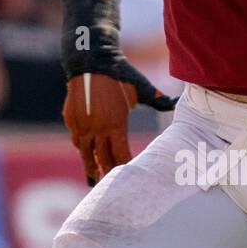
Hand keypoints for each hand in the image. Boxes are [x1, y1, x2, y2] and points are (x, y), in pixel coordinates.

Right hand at [63, 61, 174, 183]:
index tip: (129, 177)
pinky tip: (85, 151)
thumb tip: (176, 101)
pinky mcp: (71, 119)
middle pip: (102, 159)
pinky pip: (76, 138)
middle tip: (110, 185)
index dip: (124, 168)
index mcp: (115, 124)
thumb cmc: (120, 75)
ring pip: (85, 153)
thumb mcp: (140, 88)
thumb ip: (158, 100)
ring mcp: (81, 125)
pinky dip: (81, 146)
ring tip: (93, 177)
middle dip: (107, 173)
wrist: (91, 62)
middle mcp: (97, 128)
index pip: (120, 156)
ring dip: (90, 166)